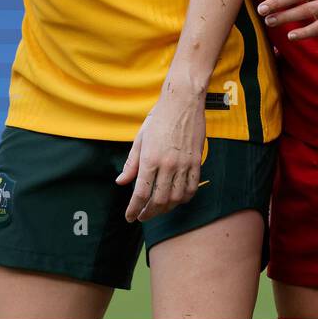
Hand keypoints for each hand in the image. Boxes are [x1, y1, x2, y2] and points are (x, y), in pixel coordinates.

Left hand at [116, 87, 204, 222]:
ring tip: (158, 209)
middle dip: (149, 213)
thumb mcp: (140, 138)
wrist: (182, 101)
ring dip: (166, 208)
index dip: (134, 209)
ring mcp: (184, 164)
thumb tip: (121, 182)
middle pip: (158, 200)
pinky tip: (177, 199)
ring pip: (176, 198)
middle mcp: (167, 164)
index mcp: (150, 158)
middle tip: (143, 216)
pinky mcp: (196, 161)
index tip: (130, 217)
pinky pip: (192, 188)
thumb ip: (131, 163)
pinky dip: (184, 198)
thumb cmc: (159, 117)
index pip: (140, 193)